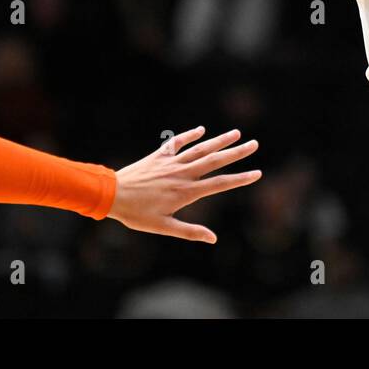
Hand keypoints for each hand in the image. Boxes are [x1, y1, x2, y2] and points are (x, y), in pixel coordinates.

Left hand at [108, 126, 261, 242]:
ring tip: (236, 133)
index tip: (257, 173)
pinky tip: (201, 129)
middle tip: (255, 144)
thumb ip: (190, 231)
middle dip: (236, 153)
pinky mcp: (159, 156)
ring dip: (219, 140)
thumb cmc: (136, 214)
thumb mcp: (163, 227)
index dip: (240, 179)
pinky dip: (190, 135)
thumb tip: (213, 239)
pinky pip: (177, 143)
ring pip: (200, 149)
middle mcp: (183, 174)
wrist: (111, 194)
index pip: (220, 183)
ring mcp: (171, 163)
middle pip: (215, 161)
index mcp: (186, 192)